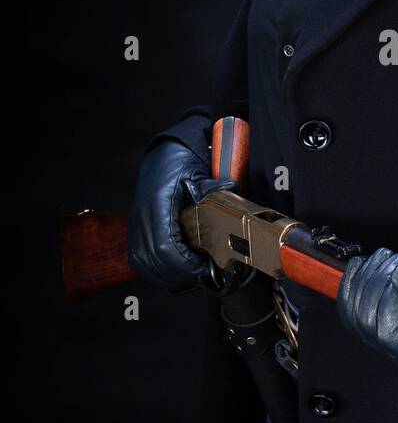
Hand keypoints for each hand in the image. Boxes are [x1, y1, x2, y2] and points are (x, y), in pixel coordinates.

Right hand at [127, 136, 235, 289]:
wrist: (166, 149)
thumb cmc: (182, 158)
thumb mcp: (202, 172)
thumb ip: (216, 190)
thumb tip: (234, 200)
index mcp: (159, 202)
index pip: (166, 247)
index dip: (185, 263)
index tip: (203, 266)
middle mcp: (143, 214)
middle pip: (155, 260)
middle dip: (180, 272)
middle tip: (202, 273)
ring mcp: (138, 221)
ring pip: (144, 261)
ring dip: (168, 273)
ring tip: (190, 272)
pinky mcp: (137, 226)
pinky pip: (140, 256)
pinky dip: (157, 268)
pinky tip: (175, 268)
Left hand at [335, 245, 397, 363]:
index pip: (388, 334)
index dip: (392, 302)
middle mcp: (387, 346)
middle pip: (365, 318)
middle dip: (380, 281)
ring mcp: (367, 332)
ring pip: (352, 305)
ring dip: (370, 272)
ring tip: (392, 258)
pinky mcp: (356, 313)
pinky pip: (344, 294)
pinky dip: (356, 272)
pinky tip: (375, 262)